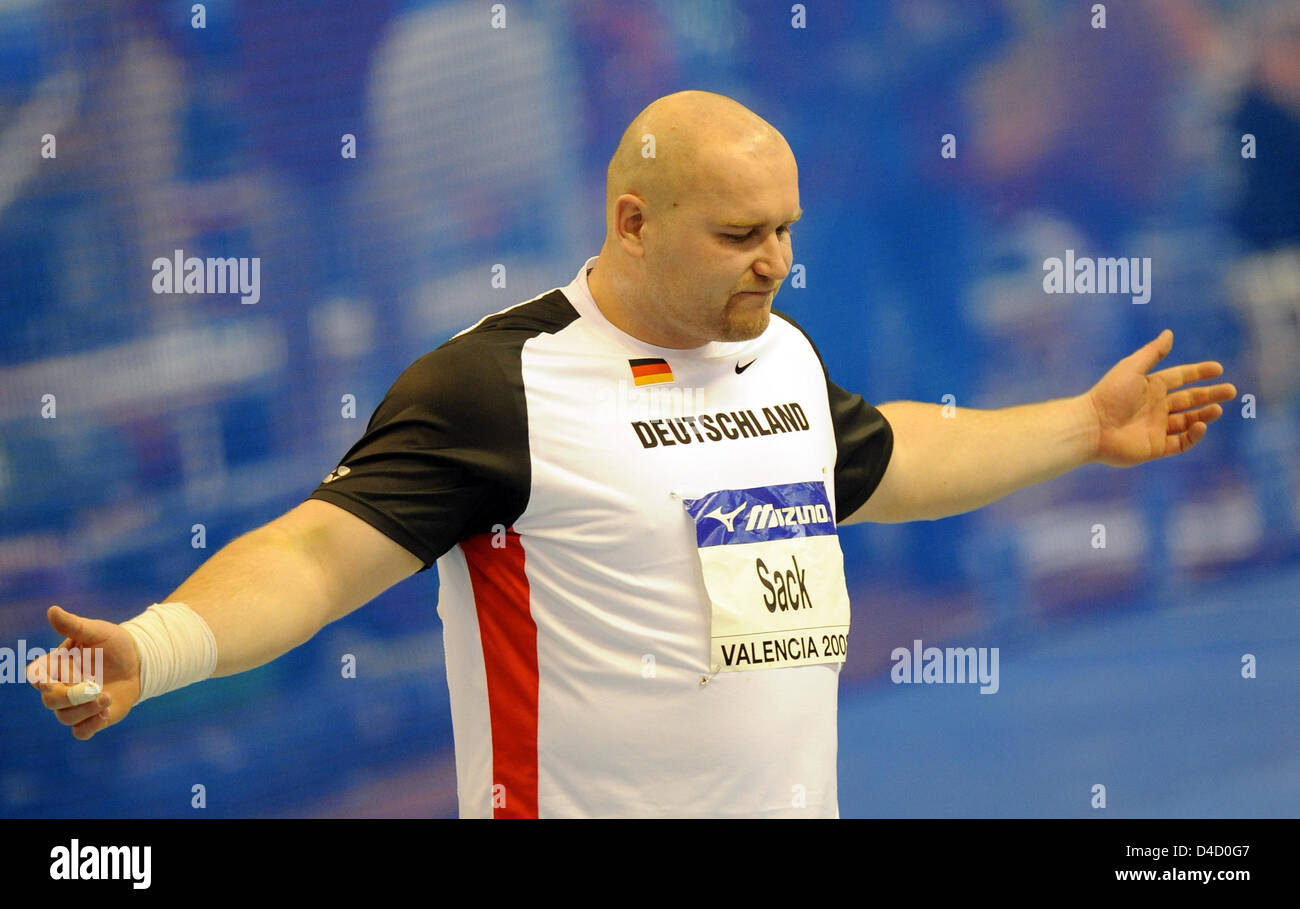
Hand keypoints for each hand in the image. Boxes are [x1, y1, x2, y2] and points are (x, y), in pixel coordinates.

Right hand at [26, 605, 141, 739]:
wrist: (138, 661)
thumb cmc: (112, 643)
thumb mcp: (96, 631)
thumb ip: (73, 626)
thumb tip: (52, 610)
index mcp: (56, 666)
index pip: (36, 676)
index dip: (41, 680)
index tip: (52, 681)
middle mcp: (61, 688)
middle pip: (50, 701)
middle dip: (69, 696)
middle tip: (92, 687)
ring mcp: (75, 706)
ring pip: (65, 717)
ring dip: (85, 710)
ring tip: (106, 697)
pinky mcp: (91, 718)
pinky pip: (81, 732)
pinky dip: (90, 726)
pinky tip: (105, 713)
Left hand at [1083, 329, 1235, 467]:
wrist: (1091, 426)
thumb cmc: (1109, 394)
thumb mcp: (1133, 368)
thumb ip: (1153, 352)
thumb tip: (1169, 333)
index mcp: (1150, 386)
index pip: (1180, 377)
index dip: (1199, 372)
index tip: (1218, 369)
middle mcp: (1155, 406)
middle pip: (1189, 399)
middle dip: (1210, 394)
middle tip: (1231, 390)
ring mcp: (1156, 427)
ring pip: (1188, 421)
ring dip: (1204, 414)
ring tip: (1218, 409)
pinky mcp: (1155, 447)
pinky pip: (1180, 442)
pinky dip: (1194, 435)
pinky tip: (1201, 425)